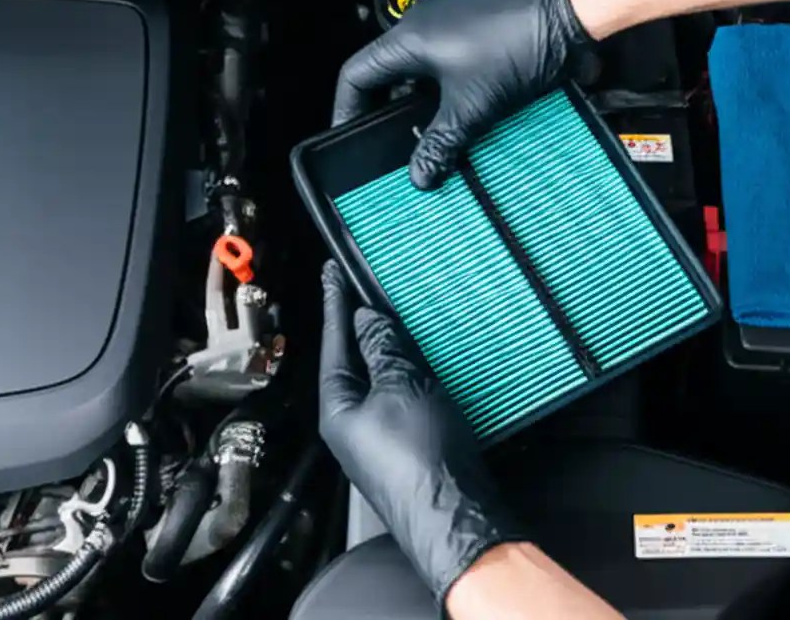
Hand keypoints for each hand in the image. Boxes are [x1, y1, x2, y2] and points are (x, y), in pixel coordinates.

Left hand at [317, 261, 520, 602]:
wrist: (457, 517)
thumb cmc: (424, 463)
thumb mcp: (402, 388)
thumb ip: (383, 348)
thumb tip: (367, 319)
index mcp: (338, 408)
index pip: (334, 341)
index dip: (337, 303)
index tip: (333, 272)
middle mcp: (354, 425)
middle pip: (356, 361)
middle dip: (364, 326)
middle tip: (365, 287)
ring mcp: (383, 438)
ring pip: (384, 381)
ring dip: (393, 351)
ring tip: (400, 318)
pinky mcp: (412, 447)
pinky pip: (406, 400)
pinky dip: (414, 376)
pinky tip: (429, 365)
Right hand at [332, 0, 590, 189]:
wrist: (571, 12)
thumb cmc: (519, 37)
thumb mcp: (473, 105)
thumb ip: (441, 142)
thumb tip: (421, 173)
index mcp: (408, 38)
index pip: (357, 75)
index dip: (347, 109)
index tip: (347, 136)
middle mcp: (426, 28)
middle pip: (391, 79)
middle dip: (392, 116)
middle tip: (395, 150)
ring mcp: (456, 30)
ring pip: (426, 79)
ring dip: (429, 112)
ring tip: (435, 144)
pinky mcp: (483, 37)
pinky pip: (455, 73)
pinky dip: (456, 100)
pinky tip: (470, 125)